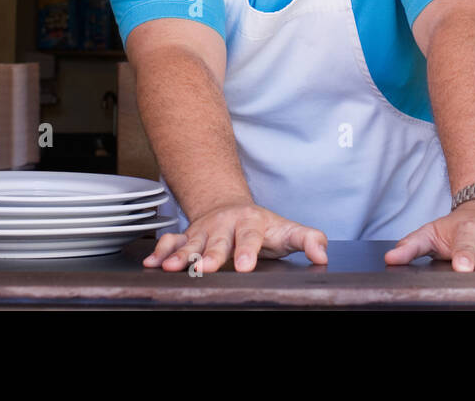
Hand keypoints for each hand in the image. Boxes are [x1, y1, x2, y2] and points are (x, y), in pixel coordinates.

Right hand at [142, 202, 328, 272]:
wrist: (230, 207)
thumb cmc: (263, 226)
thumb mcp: (288, 231)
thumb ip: (308, 240)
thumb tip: (323, 255)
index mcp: (252, 223)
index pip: (251, 237)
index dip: (248, 250)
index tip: (245, 265)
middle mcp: (225, 225)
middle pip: (218, 241)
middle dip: (212, 254)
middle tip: (207, 267)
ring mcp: (204, 230)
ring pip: (191, 242)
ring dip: (180, 254)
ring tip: (170, 267)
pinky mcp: (187, 236)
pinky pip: (171, 242)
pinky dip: (159, 252)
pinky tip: (151, 263)